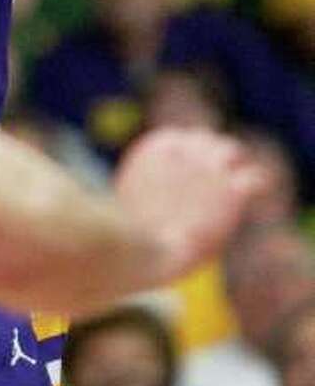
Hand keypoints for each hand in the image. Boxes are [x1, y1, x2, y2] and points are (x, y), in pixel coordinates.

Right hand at [113, 129, 267, 285]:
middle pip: (206, 139)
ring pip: (232, 151)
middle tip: (213, 180)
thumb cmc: (128, 234)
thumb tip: (152, 196)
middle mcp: (186, 148)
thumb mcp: (128, 196)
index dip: (187, 156)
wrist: (144, 247)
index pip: (181, 137)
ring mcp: (211, 167)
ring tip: (235, 185)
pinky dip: (257, 185)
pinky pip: (255, 178)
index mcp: (159, 145)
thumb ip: (148, 185)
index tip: (189, 176)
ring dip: (233, 166)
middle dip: (209, 156)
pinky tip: (255, 195)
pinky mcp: (232, 190)